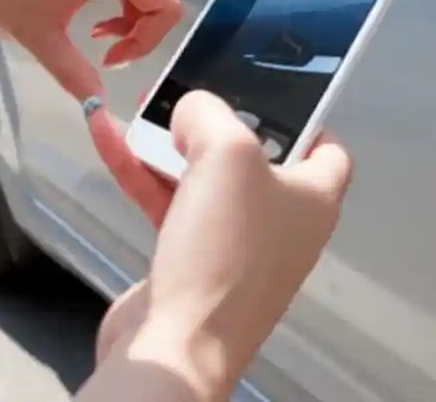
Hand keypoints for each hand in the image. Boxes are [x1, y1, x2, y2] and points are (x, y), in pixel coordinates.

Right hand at [84, 91, 352, 399]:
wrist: (178, 343)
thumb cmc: (223, 247)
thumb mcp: (227, 153)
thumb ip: (210, 113)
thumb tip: (190, 113)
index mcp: (314, 199)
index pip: (326, 148)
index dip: (303, 116)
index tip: (266, 91)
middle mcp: (282, 224)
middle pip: (254, 158)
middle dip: (218, 123)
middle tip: (188, 94)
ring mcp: (235, 248)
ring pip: (204, 180)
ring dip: (170, 144)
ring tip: (142, 108)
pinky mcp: (190, 264)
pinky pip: (169, 204)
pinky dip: (142, 172)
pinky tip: (108, 139)